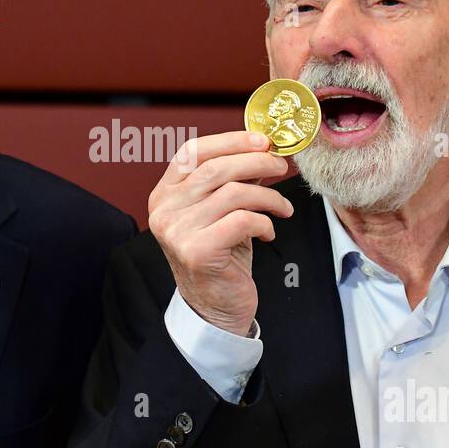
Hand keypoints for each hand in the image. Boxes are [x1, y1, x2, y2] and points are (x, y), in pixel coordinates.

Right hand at [148, 131, 293, 336]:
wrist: (214, 307)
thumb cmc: (220, 256)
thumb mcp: (223, 212)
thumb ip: (233, 180)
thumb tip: (262, 150)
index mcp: (165, 194)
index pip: (193, 152)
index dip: (230, 140)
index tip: (262, 140)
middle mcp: (164, 210)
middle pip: (217, 168)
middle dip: (257, 162)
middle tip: (281, 167)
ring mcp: (178, 231)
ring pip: (234, 192)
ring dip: (268, 196)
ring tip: (283, 208)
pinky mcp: (198, 251)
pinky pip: (243, 220)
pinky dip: (264, 222)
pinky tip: (269, 231)